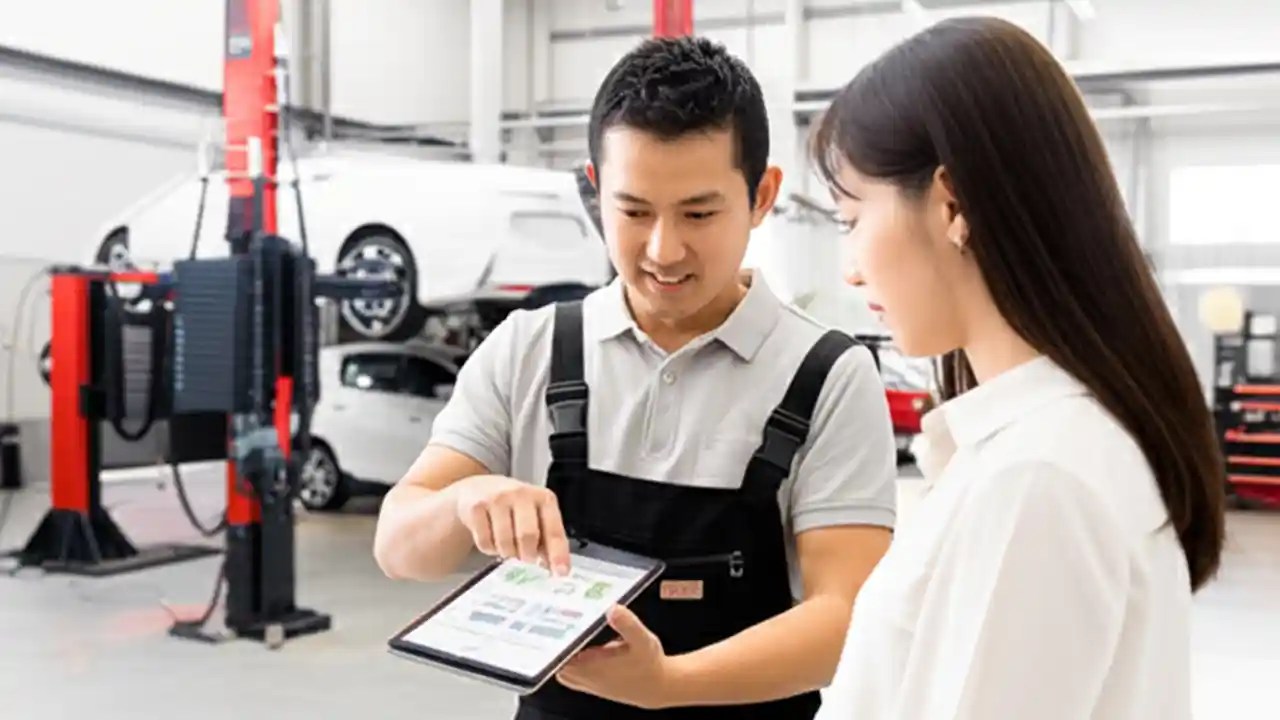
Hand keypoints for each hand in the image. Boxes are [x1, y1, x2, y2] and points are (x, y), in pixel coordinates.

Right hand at [454, 475, 570, 574]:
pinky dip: (489, 548)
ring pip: (505, 543)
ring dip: (506, 552)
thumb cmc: (512, 506)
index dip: (558, 554)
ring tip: (506, 544)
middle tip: (525, 557)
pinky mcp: (476, 507)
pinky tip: (491, 536)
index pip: (554, 530)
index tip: (561, 573)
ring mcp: (497, 498)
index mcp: (543, 498)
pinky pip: (485, 543)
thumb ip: (547, 540)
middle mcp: (521, 494)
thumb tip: (556, 568)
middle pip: (528, 536)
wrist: (477, 488)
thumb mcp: (535, 516)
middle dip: (527, 555)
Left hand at [556, 605, 674, 709]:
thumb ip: (628, 625)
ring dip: (559, 650)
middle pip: (555, 660)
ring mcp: (586, 681)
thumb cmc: (650, 665)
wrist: (658, 687)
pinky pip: (570, 670)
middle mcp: (585, 677)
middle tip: (551, 620)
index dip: (549, 643)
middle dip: (551, 642)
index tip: (545, 625)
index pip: (558, 657)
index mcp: (592, 668)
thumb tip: (612, 609)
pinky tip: (577, 640)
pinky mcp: (590, 681)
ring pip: (561, 666)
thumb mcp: (643, 640)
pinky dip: (568, 657)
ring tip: (561, 627)